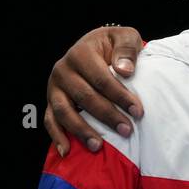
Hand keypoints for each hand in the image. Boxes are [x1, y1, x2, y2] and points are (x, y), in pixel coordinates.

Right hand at [45, 25, 144, 156]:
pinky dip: (56, 136)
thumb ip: (127, 50)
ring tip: (98, 146)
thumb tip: (124, 71)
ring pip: (64, 111)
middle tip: (127, 130)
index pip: (102, 79)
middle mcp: (63, 69)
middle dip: (107, 116)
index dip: (120, 96)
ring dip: (81, 130)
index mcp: (80, 53)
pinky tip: (67, 151)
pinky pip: (50, 120)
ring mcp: (54, 86)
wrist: (94, 46)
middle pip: (85, 97)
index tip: (138, 111)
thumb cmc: (113, 45)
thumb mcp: (124, 37)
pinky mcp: (51, 100)